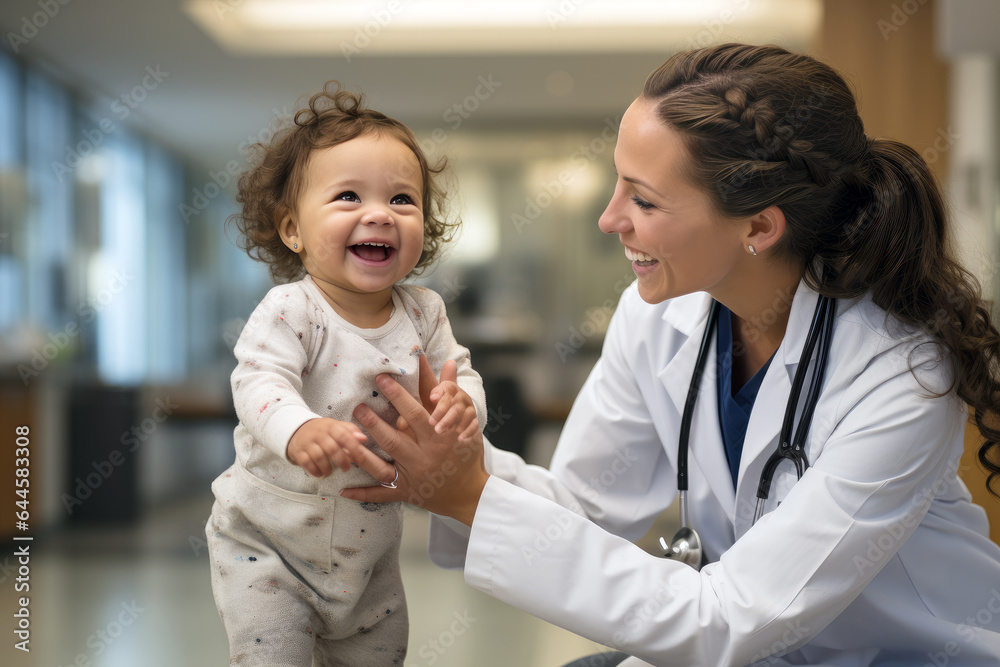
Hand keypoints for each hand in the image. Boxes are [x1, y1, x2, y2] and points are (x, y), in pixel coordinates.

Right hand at [286, 418, 367, 476]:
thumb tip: (364, 439)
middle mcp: (319, 433)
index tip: (360, 459)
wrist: (297, 429)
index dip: (353, 448)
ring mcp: (307, 442)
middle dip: (342, 461)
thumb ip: (351, 431)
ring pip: (319, 457)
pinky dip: (314, 470)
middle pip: (332, 448)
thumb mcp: (337, 426)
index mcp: (331, 426)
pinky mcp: (298, 452)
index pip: (344, 436)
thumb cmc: (323, 431)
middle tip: (346, 468)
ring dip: (327, 468)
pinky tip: (319, 473)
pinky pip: (306, 463)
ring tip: (330, 472)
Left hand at [339, 355, 489, 525]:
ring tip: (346, 436)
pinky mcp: (407, 493)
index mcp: (439, 438)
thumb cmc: (466, 452)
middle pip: (394, 438)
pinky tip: (343, 489)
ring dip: (362, 452)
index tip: (382, 378)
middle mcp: (425, 458)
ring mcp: (414, 477)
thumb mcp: (465, 420)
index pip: (415, 413)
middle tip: (357, 405)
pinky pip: (382, 494)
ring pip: (384, 465)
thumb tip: (449, 362)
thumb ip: (452, 391)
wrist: (471, 493)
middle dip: (374, 422)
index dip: (398, 396)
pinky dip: (363, 493)